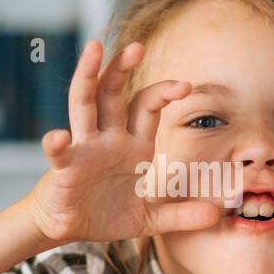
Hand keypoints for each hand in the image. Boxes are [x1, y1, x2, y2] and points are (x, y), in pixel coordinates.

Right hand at [24, 39, 222, 244]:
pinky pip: (59, 153)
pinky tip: (59, 137)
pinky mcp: (64, 168)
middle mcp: (107, 138)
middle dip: (123, 68)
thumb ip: (181, 216)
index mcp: (131, 144)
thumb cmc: (104, 213)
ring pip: (84, 104)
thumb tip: (216, 214)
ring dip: (87, 77)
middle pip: (112, 93)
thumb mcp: (149, 218)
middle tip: (137, 46)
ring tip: (93, 50)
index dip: (164, 92)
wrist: (68, 227)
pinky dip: (56, 144)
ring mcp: (84, 149)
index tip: (186, 86)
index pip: (146, 106)